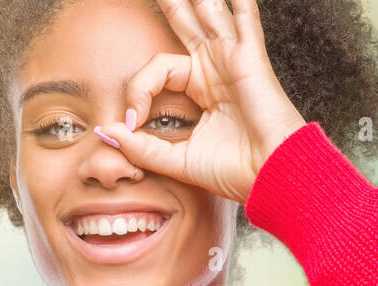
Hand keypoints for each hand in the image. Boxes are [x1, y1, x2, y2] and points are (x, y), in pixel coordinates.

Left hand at [95, 0, 306, 202]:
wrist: (270, 177)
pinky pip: (245, 20)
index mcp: (201, 89)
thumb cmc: (235, 172)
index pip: (157, 70)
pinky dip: (241, 3)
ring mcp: (232, 60)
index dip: (138, 90)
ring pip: (209, 12)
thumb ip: (142, 147)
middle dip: (169, 4)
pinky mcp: (249, 59)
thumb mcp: (178, 161)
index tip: (133, 121)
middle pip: (185, 23)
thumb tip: (107, 131)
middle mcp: (216, 68)